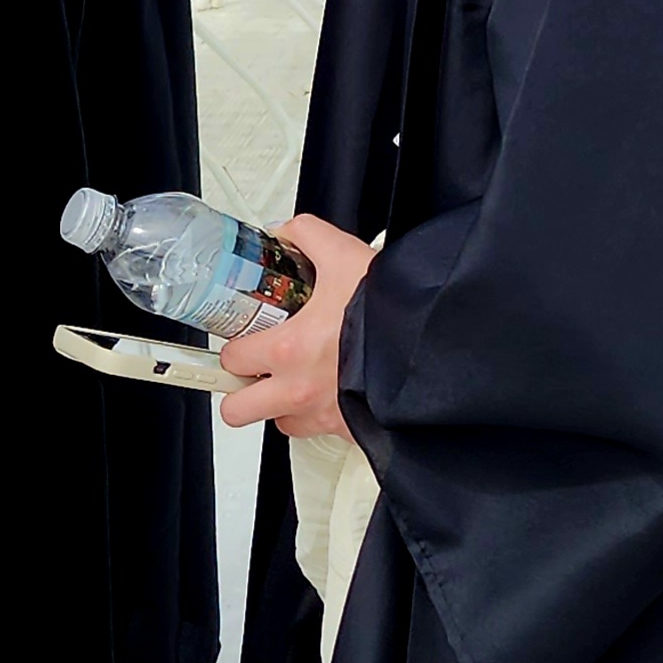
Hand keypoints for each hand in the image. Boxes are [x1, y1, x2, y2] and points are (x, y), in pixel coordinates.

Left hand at [217, 215, 375, 439]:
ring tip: (296, 377)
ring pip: (279, 423)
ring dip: (281, 403)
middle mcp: (298, 390)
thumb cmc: (389, 309)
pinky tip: (328, 388)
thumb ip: (307, 236)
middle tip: (256, 369)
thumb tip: (286, 232)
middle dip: (241, 390)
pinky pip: (317, 430)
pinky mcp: (346, 429)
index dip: (236, 344)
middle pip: (236, 410)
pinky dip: (316, 414)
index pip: (232, 358)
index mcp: (288, 349)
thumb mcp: (343, 254)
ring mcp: (321, 415)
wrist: (430, 343)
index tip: (245, 336)